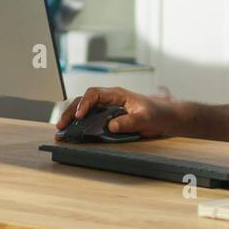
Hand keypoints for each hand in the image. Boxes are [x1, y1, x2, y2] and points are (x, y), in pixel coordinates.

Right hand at [55, 86, 179, 139]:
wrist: (167, 118)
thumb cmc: (158, 114)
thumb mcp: (146, 118)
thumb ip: (130, 121)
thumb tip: (111, 126)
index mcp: (117, 94)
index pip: (95, 94)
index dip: (85, 104)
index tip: (80, 116)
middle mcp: (109, 99)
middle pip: (84, 101)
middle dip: (71, 112)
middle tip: (61, 126)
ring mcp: (107, 109)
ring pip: (84, 110)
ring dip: (72, 119)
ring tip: (61, 132)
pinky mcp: (107, 119)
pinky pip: (90, 120)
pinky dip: (79, 126)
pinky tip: (71, 134)